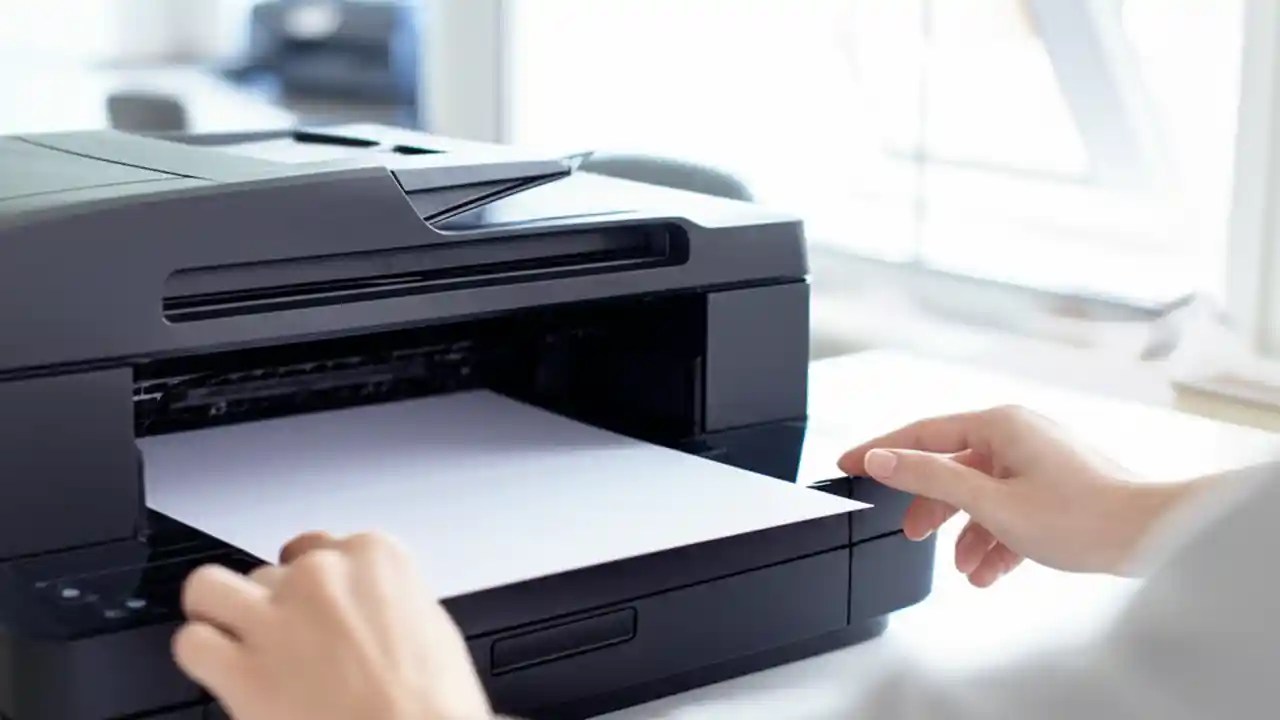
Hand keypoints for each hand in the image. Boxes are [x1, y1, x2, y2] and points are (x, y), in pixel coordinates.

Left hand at [172, 531, 490, 719]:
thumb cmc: (435, 706)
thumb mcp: (429, 626)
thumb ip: (382, 598)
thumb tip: (360, 605)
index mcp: (375, 557)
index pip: (317, 544)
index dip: (313, 584)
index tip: (318, 608)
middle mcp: (321, 576)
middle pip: (268, 570)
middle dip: (275, 605)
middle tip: (290, 643)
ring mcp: (277, 618)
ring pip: (208, 588)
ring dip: (220, 615)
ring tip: (238, 643)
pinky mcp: (242, 669)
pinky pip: (191, 643)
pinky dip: (203, 658)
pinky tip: (226, 672)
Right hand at [838, 406, 1194, 586]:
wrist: (1152, 535)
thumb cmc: (1084, 516)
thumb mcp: (990, 502)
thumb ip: (930, 479)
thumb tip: (883, 460)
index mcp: (1000, 425)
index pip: (922, 433)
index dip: (882, 452)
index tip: (849, 463)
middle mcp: (1019, 434)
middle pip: (953, 467)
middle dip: (933, 508)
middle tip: (911, 534)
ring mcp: (1039, 459)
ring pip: (983, 494)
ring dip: (968, 534)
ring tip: (965, 568)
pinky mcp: (1056, 485)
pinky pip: (1010, 507)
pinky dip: (996, 538)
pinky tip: (990, 570)